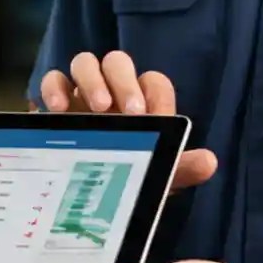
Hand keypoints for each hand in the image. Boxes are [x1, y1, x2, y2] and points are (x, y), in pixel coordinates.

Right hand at [38, 51, 217, 189]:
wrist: (81, 200)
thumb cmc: (124, 178)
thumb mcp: (155, 176)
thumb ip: (181, 167)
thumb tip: (210, 161)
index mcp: (141, 104)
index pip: (152, 82)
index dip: (154, 92)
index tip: (152, 116)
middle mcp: (111, 91)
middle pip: (117, 62)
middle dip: (124, 81)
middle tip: (130, 112)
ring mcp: (80, 93)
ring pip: (84, 62)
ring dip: (91, 80)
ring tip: (98, 110)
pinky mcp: (53, 102)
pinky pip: (52, 80)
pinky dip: (53, 88)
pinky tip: (57, 110)